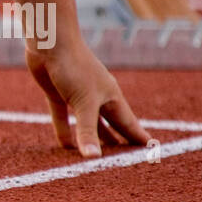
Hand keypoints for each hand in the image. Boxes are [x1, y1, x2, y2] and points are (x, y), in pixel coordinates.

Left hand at [25, 41, 148, 157]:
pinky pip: (62, 118)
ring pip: (88, 123)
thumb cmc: (74, 66)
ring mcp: (77, 96)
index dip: (138, 138)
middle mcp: (97, 98)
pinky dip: (64, 131)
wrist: (51, 43)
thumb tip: (92, 157)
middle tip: (125, 159)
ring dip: (92, 139)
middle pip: (111, 125)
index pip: (128, 124)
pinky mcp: (58, 95)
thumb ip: (87, 131)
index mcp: (111, 97)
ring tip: (98, 156)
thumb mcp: (84, 102)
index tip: (150, 151)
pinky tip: (65, 146)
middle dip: (118, 142)